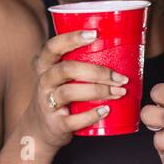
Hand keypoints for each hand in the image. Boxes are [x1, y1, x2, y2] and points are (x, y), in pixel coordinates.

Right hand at [23, 29, 128, 150]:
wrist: (42, 129)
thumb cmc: (60, 95)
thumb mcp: (61, 77)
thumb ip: (79, 64)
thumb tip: (122, 51)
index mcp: (46, 66)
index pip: (53, 46)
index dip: (71, 38)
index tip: (94, 34)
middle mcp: (44, 82)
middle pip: (66, 69)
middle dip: (96, 72)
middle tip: (120, 77)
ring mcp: (47, 103)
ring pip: (68, 92)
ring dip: (98, 91)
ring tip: (119, 92)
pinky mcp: (54, 124)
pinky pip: (72, 120)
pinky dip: (91, 115)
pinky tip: (106, 110)